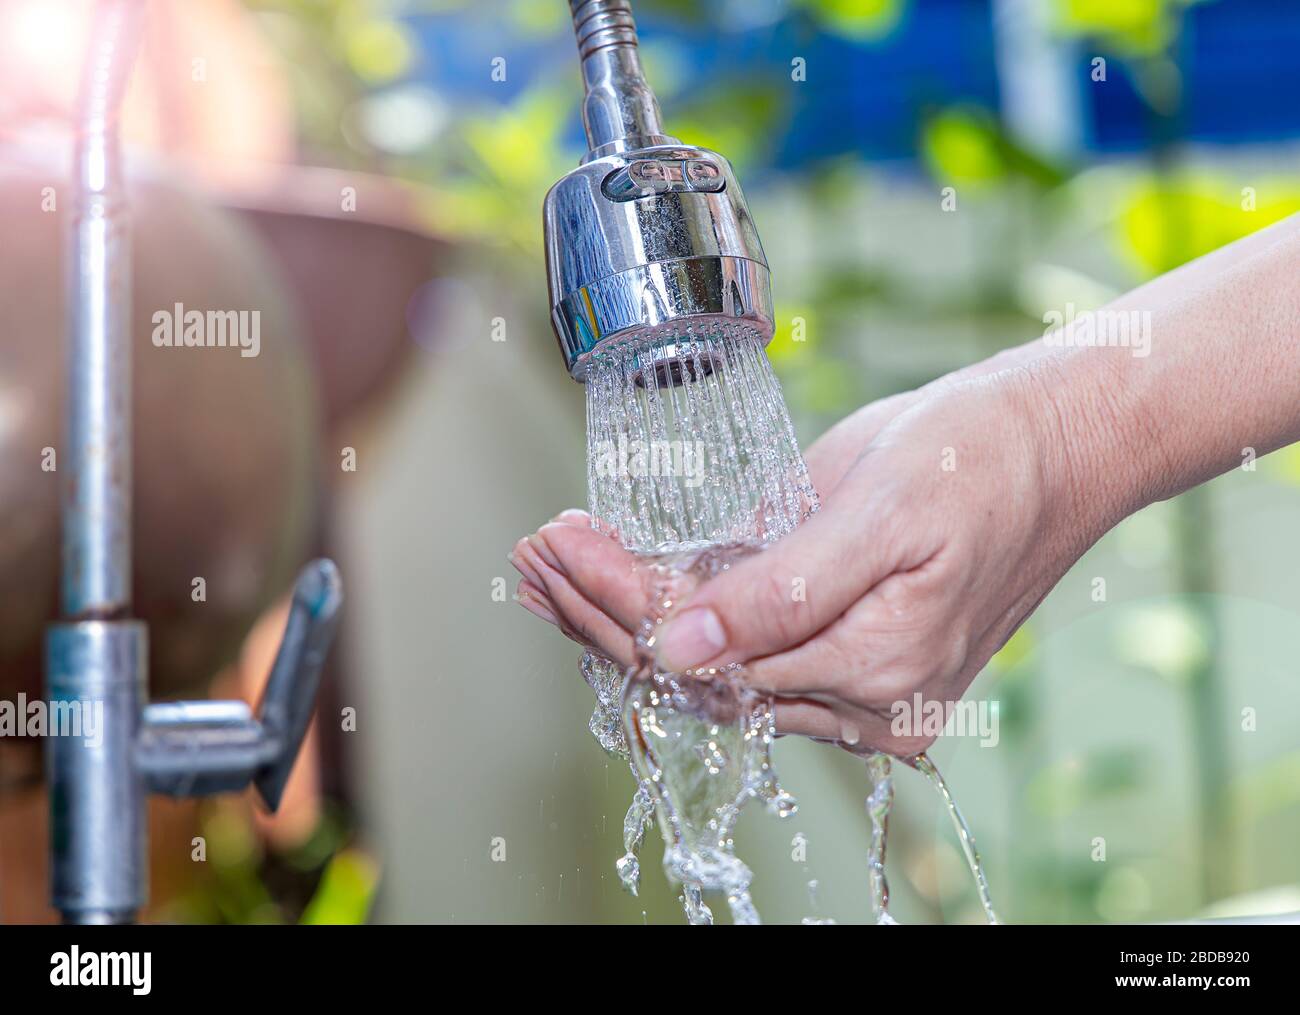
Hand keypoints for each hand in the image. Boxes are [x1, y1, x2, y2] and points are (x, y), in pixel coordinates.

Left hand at [512, 366, 1108, 756]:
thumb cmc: (981, 457)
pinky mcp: (853, 660)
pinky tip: (620, 588)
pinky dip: (675, 620)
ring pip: (713, 671)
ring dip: (624, 621)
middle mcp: (867, 703)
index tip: (553, 548)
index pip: (709, 655)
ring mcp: (861, 690)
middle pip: (698, 673)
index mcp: (879, 670)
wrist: (1061, 444)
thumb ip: (789, 588)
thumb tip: (687, 649)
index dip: (620, 604)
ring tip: (549, 571)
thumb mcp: (885, 508)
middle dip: (603, 614)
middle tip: (530, 557)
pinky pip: (745, 656)